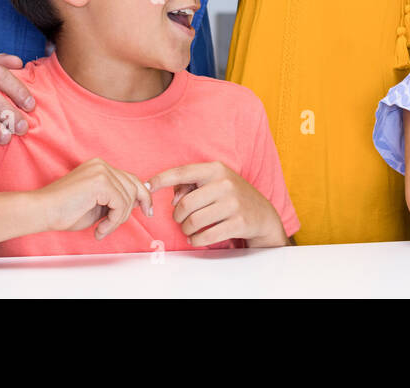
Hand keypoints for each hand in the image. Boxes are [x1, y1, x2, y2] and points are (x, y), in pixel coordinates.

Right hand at [39, 157, 152, 237]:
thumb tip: (137, 204)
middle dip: (130, 210)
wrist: (42, 211)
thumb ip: (115, 200)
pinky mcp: (100, 182)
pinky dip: (114, 221)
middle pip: (134, 187)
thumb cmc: (63, 211)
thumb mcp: (97, 204)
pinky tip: (101, 229)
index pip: (131, 179)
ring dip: (118, 219)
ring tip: (102, 229)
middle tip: (112, 226)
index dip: (142, 195)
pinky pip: (120, 205)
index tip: (147, 210)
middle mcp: (103, 165)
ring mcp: (102, 171)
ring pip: (128, 198)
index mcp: (100, 167)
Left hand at [148, 161, 284, 247]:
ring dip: (186, 229)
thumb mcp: (214, 182)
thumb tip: (173, 199)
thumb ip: (190, 185)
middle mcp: (225, 183)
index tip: (147, 186)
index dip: (162, 178)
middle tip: (179, 219)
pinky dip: (196, 240)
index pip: (183, 172)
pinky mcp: (238, 223)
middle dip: (177, 216)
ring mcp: (233, 203)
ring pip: (194, 221)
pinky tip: (196, 238)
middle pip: (185, 204)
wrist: (262, 213)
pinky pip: (206, 235)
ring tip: (188, 229)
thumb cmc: (231, 196)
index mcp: (216, 169)